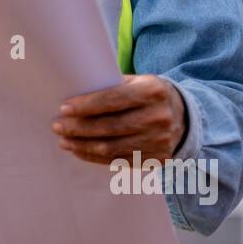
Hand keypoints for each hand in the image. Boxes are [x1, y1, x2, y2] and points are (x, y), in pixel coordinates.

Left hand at [51, 74, 187, 164]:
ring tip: (64, 140)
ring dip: (82, 145)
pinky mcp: (157, 159)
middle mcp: (158, 117)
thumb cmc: (150, 95)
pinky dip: (95, 157)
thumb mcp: (138, 82)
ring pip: (112, 148)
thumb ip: (112, 86)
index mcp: (152, 92)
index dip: (86, 106)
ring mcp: (159, 141)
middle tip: (57, 127)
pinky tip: (80, 151)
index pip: (112, 100)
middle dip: (78, 128)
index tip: (64, 109)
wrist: (184, 117)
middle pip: (109, 127)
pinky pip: (119, 161)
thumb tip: (74, 94)